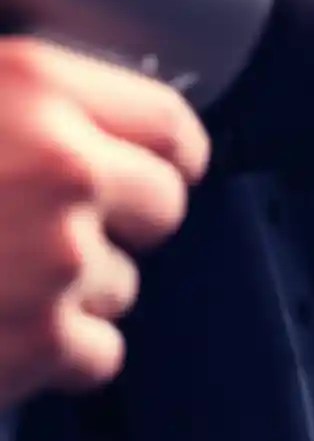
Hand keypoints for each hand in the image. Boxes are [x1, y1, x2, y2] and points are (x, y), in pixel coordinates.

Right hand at [0, 39, 209, 408]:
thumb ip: (21, 96)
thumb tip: (74, 110)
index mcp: (32, 87)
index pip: (169, 118)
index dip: (165, 149)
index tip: (158, 163)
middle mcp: (61, 167)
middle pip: (165, 201)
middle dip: (122, 220)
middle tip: (49, 226)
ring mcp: (57, 259)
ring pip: (125, 282)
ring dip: (75, 289)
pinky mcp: (39, 342)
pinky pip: (97, 351)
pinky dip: (55, 354)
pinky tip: (0, 326)